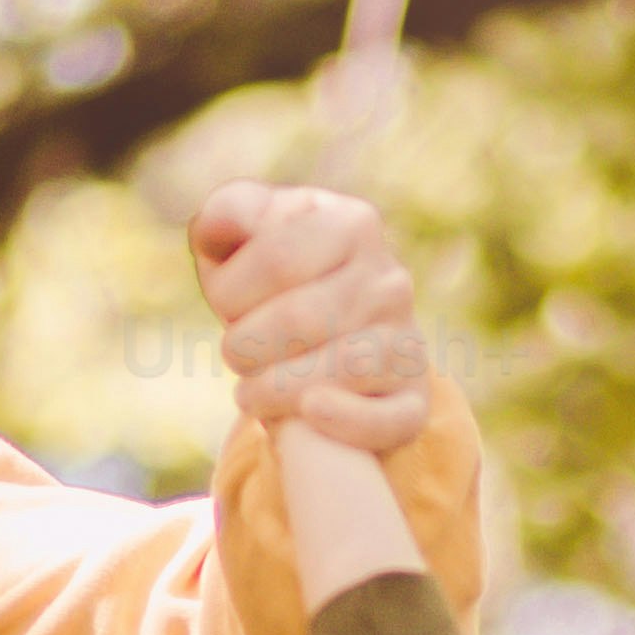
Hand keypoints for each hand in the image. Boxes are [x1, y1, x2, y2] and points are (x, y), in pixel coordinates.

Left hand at [187, 180, 437, 453]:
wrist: (317, 343)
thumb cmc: (268, 285)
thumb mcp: (243, 239)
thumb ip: (230, 213)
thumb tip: (221, 222)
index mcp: (352, 224)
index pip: (277, 259)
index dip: (231, 293)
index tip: (225, 305)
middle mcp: (390, 278)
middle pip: (301, 319)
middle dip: (246, 345)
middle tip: (237, 353)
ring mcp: (408, 340)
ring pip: (343, 369)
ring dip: (274, 389)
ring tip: (252, 392)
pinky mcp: (413, 400)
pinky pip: (389, 419)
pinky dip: (347, 421)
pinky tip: (309, 413)